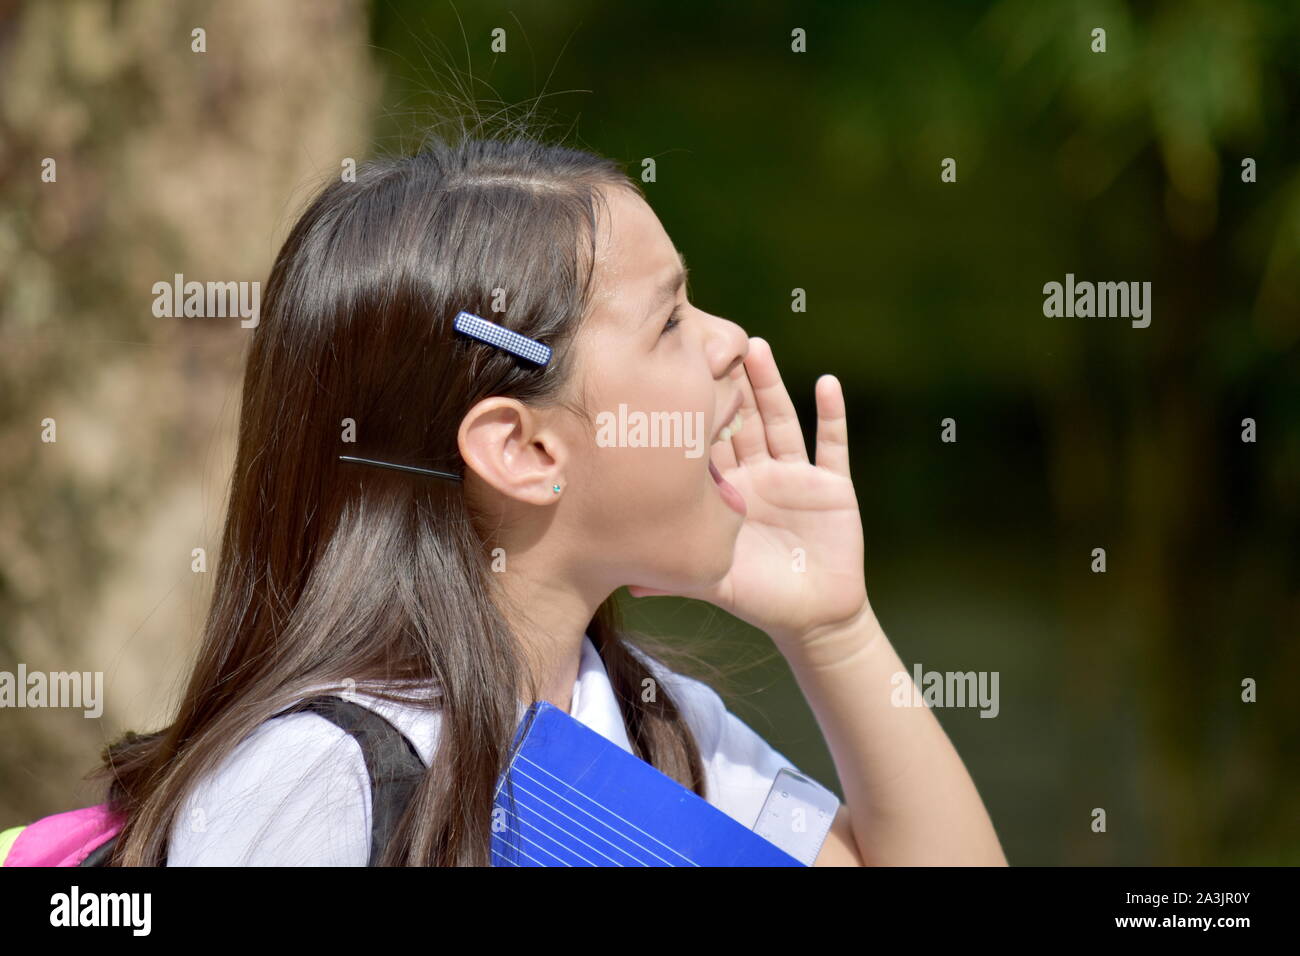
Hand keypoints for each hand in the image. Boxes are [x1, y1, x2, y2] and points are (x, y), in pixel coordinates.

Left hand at [628, 337, 869, 652]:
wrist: (813, 615)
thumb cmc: (759, 597)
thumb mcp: (713, 580)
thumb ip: (675, 575)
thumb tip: (626, 582)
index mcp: (727, 491)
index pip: (706, 444)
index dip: (693, 412)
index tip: (672, 376)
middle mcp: (757, 474)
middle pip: (741, 420)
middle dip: (727, 384)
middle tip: (709, 344)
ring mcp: (794, 475)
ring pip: (780, 421)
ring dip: (770, 386)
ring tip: (756, 347)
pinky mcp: (831, 484)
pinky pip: (831, 444)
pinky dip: (832, 414)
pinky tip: (827, 382)